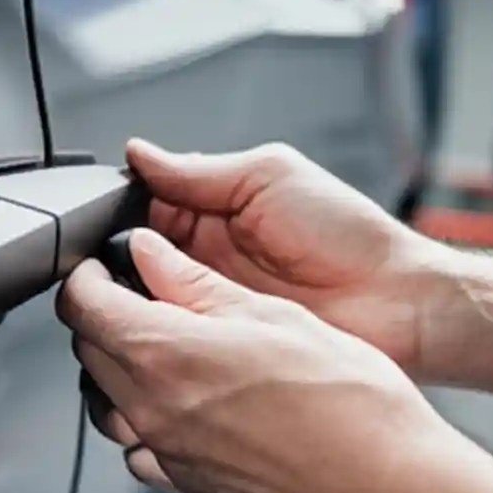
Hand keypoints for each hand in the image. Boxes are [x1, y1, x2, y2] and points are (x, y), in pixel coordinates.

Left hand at [57, 229, 472, 492]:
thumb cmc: (352, 407)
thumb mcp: (275, 316)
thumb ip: (196, 283)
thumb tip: (149, 254)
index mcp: (167, 356)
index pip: (84, 306)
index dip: (85, 277)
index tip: (100, 264)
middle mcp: (154, 410)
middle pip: (89, 352)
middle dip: (102, 315)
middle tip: (137, 293)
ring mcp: (168, 454)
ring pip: (108, 402)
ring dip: (118, 369)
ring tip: (163, 345)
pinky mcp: (189, 485)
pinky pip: (140, 447)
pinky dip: (145, 419)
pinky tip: (185, 403)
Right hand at [127, 139, 454, 373]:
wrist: (398, 305)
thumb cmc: (350, 236)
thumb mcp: (271, 177)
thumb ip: (200, 170)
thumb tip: (138, 152)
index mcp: (212, 208)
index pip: (142, 206)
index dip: (115, 213)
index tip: (93, 224)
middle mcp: (204, 255)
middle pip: (133, 255)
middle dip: (113, 259)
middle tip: (99, 266)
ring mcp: (210, 300)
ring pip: (145, 298)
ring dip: (130, 298)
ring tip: (119, 297)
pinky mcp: (220, 341)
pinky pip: (174, 336)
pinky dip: (157, 332)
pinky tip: (145, 329)